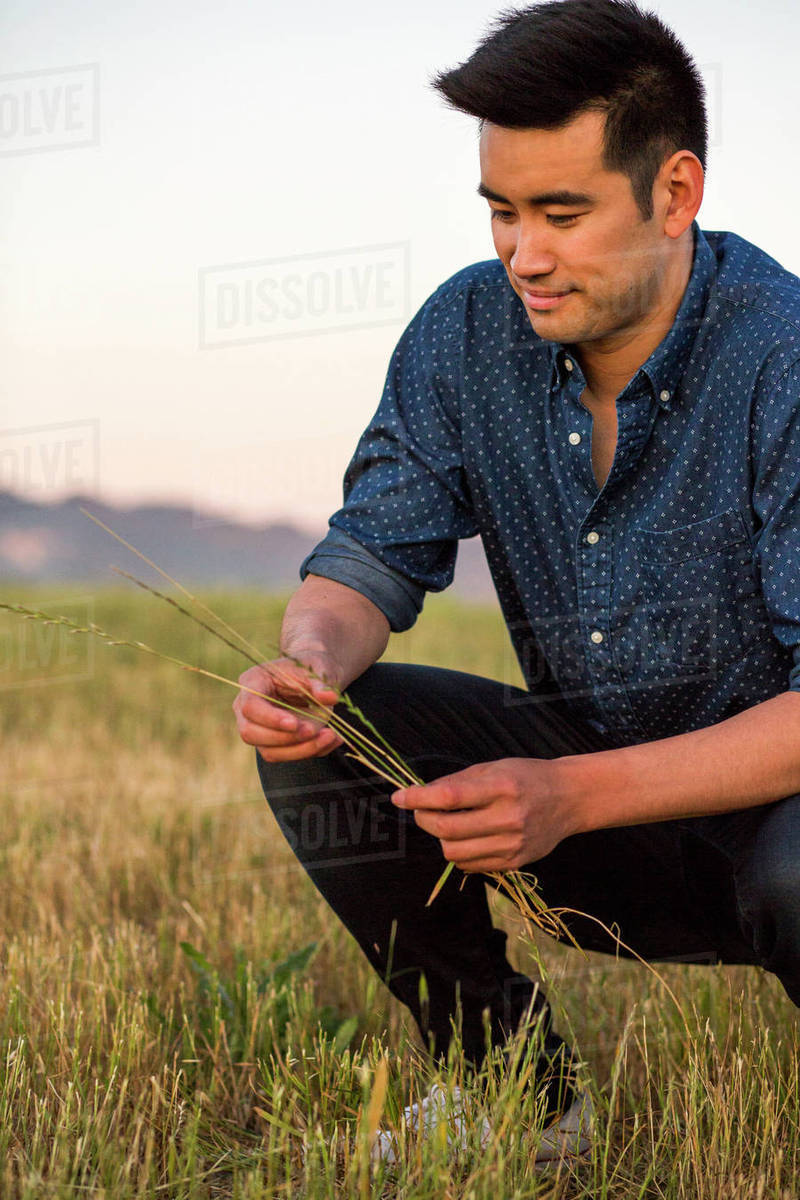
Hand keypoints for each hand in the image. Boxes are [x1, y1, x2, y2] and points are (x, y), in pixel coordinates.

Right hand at [233, 653, 344, 762]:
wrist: (316, 679)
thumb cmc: (311, 667)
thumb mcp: (318, 666)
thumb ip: (320, 681)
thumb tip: (329, 697)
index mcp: (253, 682)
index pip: (250, 706)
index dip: (270, 718)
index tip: (295, 724)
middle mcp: (248, 708)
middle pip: (251, 733)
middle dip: (284, 738)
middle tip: (314, 730)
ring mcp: (258, 728)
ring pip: (269, 752)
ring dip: (301, 750)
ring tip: (330, 736)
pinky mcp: (273, 744)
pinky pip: (287, 756)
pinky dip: (312, 751)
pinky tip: (333, 739)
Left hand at [391, 758, 579, 872]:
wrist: (569, 799)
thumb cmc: (527, 776)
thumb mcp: (494, 767)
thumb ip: (457, 782)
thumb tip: (421, 793)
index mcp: (502, 787)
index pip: (449, 797)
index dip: (418, 798)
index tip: (399, 797)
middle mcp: (508, 818)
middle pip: (447, 829)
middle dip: (423, 819)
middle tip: (421, 810)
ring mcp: (512, 845)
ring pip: (454, 853)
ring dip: (440, 838)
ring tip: (445, 823)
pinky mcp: (514, 863)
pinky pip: (470, 866)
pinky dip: (459, 852)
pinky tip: (466, 837)